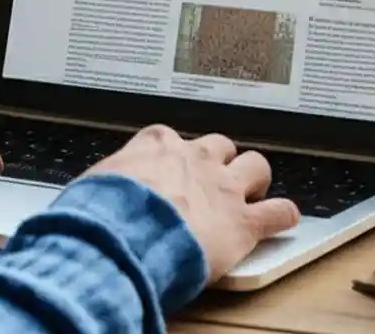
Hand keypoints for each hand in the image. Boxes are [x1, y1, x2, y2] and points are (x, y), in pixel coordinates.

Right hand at [84, 125, 300, 281]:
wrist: (124, 235)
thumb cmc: (101, 213)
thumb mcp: (91, 186)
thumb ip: (105, 184)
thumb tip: (91, 197)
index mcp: (157, 145)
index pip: (170, 138)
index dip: (174, 155)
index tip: (171, 166)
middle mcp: (195, 158)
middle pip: (221, 146)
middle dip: (221, 161)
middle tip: (213, 181)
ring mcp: (223, 187)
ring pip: (256, 167)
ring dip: (254, 180)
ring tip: (250, 195)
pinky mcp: (243, 222)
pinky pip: (278, 212)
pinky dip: (283, 215)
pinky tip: (283, 219)